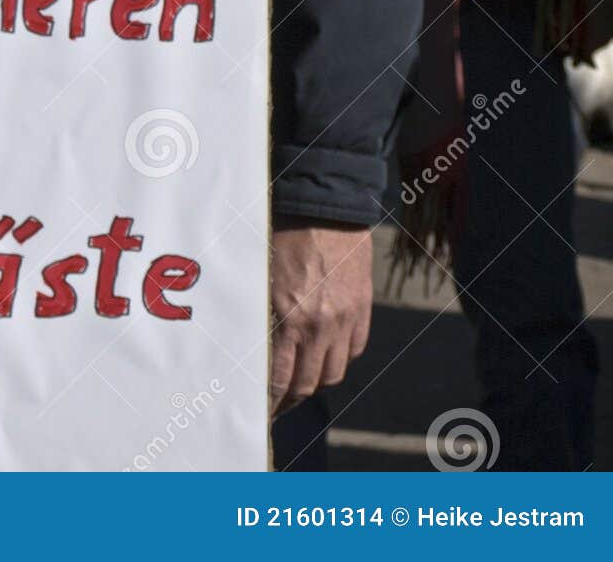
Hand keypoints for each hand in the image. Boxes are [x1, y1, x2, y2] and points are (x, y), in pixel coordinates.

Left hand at [269, 218, 371, 416]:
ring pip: (334, 372)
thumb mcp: (261, 275)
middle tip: (280, 403)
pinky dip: (340, 358)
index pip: (279, 379)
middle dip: (292, 398)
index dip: (271, 402)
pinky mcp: (362, 308)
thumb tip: (255, 349)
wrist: (325, 206)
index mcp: (288, 317)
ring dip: (317, 381)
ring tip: (303, 382)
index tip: (264, 411)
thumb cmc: (281, 233)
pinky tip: (327, 355)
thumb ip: (263, 314)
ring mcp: (344, 319)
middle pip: (308, 383)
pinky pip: (354, 349)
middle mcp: (319, 325)